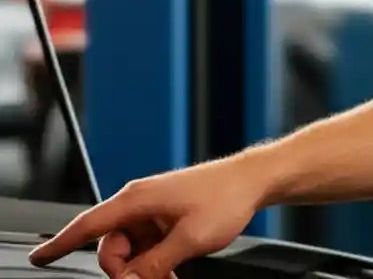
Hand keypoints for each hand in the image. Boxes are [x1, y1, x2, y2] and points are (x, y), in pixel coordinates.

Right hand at [28, 156, 270, 278]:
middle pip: (111, 246)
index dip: (59, 243)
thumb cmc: (226, 197)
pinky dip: (155, 259)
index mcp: (136, 200)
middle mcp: (139, 201)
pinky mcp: (165, 214)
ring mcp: (152, 208)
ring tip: (171, 277)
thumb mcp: (189, 240)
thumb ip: (154, 264)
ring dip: (144, 268)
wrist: (253, 181)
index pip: (87, 225)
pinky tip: (173, 270)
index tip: (41, 257)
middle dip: (127, 271)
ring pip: (131, 249)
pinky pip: (148, 243)